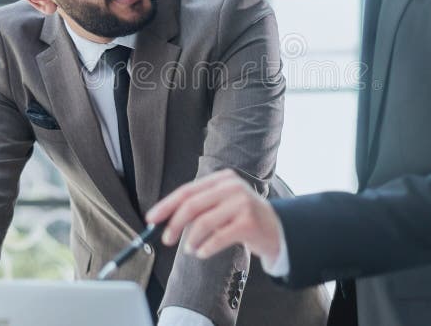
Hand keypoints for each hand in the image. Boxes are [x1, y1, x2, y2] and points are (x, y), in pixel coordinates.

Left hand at [146, 169, 281, 263]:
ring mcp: (242, 203)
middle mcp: (232, 187)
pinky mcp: (248, 222)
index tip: (152, 218)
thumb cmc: (243, 218)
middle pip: (192, 205)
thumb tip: (167, 220)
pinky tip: (203, 252)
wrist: (278, 229)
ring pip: (203, 222)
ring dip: (191, 240)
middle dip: (174, 224)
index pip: (187, 190)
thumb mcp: (222, 204)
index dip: (167, 205)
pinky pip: (218, 237)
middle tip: (166, 239)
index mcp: (222, 179)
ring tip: (190, 249)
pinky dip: (206, 248)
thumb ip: (200, 207)